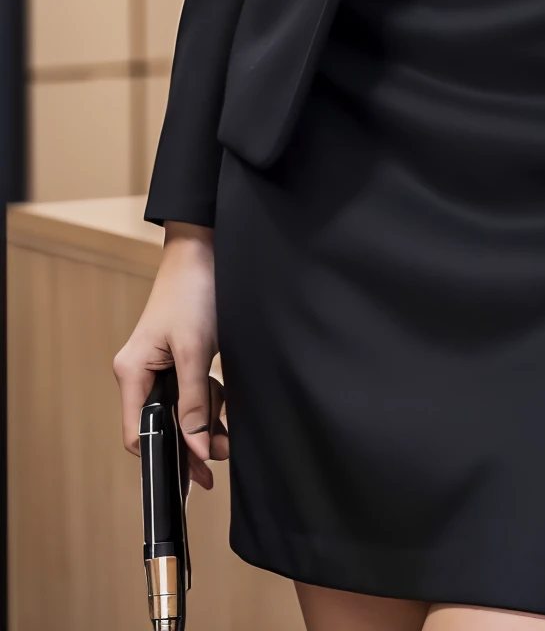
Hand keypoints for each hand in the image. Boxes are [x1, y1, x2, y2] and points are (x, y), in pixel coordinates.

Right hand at [113, 222, 226, 489]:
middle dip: (194, 440)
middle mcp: (141, 374)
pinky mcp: (179, 359)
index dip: (164, 457)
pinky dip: (210, 399)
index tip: (193, 476)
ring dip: (206, 420)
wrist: (204, 250)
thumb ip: (194, 400)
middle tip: (224, 453)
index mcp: (132, 373)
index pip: (138, 433)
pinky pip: (192, 391)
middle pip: (163, 424)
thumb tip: (196, 448)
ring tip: (230, 429)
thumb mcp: (194, 350)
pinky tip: (225, 398)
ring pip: (182, 410)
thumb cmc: (192, 293)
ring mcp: (160, 367)